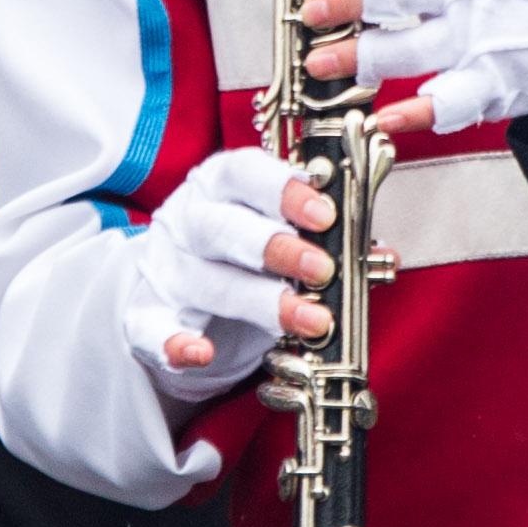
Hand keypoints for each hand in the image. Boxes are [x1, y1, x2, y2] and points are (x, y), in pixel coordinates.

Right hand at [119, 143, 334, 401]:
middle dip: (276, 248)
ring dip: (260, 303)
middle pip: (222, 228)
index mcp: (219, 185)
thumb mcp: (279, 230)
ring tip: (314, 322)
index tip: (325, 213)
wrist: (173, 286)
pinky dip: (172, 343)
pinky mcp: (144, 313)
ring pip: (205, 282)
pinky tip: (198, 354)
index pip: (243, 172)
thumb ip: (326, 238)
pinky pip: (151, 329)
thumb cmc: (242, 250)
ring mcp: (164, 268)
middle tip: (323, 270)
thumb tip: (382, 255)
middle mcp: (186, 221)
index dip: (283, 189)